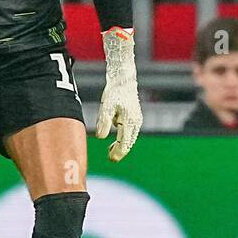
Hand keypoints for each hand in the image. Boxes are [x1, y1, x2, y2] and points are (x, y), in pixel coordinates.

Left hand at [96, 26, 142, 160]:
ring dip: (122, 145)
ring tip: (110, 152)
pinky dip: (123, 138)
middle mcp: (136, 122)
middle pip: (129, 142)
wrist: (123, 78)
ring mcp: (136, 119)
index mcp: (130, 121)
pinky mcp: (134, 116)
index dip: (119, 153)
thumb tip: (101, 137)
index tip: (111, 159)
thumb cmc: (114, 91)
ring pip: (130, 138)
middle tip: (110, 159)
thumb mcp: (106, 106)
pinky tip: (115, 141)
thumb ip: (104, 122)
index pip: (125, 143)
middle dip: (120, 151)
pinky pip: (129, 132)